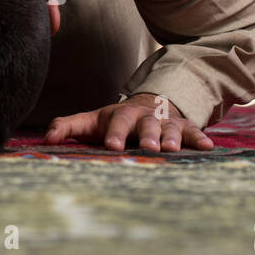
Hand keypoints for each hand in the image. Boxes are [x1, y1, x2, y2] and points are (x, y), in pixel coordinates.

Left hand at [44, 93, 214, 152]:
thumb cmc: (114, 121)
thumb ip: (67, 126)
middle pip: (145, 124)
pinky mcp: (183, 127)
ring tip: (173, 149)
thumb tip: (46, 138)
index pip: (115, 122)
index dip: (113, 133)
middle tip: (146, 147)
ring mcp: (165, 121)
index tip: (111, 146)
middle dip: (145, 135)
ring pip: (169, 128)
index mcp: (119, 115)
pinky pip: (193, 131)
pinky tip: (208, 148)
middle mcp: (143, 116)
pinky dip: (199, 139)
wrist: (150, 104)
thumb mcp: (91, 121)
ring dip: (171, 138)